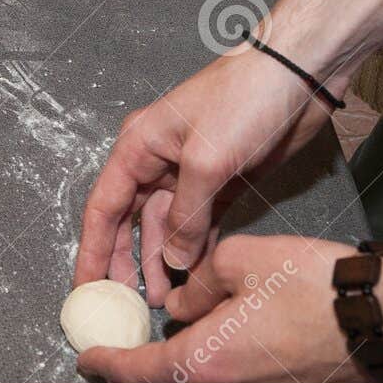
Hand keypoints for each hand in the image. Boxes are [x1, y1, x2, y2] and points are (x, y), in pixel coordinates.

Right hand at [75, 46, 336, 302]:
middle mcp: (157, 162)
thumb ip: (186, 215)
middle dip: (123, 263)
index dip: (91, 250)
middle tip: (122, 306)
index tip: (84, 289)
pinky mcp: (223, 184)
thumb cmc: (243, 101)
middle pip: (129, 222)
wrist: (299, 76)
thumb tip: (172, 262)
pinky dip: (194, 252)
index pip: (103, 207)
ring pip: (165, 228)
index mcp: (139, 147)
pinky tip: (191, 278)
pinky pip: (200, 226)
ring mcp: (190, 175)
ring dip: (161, 263)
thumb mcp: (207, 160)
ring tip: (160, 302)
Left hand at [78, 236, 361, 382]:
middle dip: (138, 369)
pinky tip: (213, 337)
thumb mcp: (240, 260)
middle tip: (117, 349)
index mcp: (207, 361)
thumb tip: (183, 303)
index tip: (86, 359)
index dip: (106, 364)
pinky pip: (230, 382)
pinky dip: (210, 364)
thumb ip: (198, 283)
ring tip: (161, 339)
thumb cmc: (320, 291)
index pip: (138, 371)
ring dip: (176, 366)